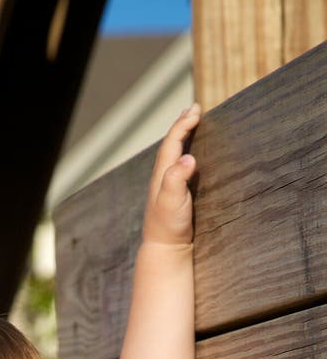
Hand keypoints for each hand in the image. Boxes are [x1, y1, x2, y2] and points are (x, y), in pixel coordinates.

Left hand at [143, 104, 200, 245]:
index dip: (183, 125)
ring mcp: (167, 187)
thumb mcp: (173, 202)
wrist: (165, 250)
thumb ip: (177, 179)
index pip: (172, 143)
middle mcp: (162, 178)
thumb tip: (187, 158)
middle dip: (181, 125)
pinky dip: (184, 154)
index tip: (196, 111)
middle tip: (193, 109)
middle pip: (170, 145)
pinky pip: (177, 167)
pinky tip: (189, 156)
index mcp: (162, 175)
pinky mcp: (174, 196)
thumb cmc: (169, 227)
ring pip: (173, 155)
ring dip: (182, 137)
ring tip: (190, 124)